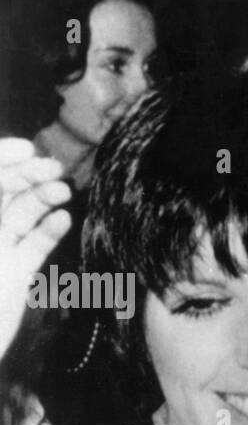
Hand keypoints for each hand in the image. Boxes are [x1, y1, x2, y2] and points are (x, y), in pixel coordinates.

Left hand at [0, 138, 71, 358]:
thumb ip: (0, 212)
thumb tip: (2, 170)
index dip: (3, 157)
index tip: (30, 149)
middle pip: (2, 192)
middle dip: (28, 176)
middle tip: (57, 170)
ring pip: (20, 214)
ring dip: (43, 199)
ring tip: (65, 192)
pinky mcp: (14, 275)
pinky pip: (34, 245)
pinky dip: (50, 230)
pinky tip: (65, 219)